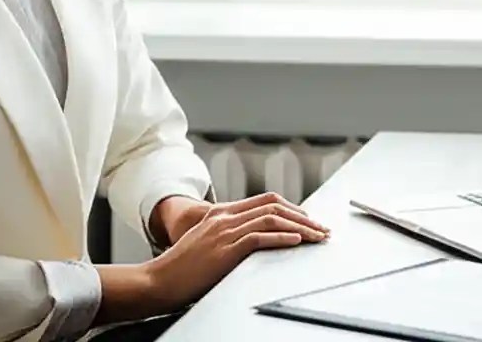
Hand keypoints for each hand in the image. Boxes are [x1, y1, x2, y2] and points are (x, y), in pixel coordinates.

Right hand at [140, 192, 330, 313]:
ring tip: (318, 236)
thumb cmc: (181, 269)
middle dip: (304, 216)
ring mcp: (224, 232)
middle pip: (274, 206)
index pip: (265, 200)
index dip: (291, 208)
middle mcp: (224, 217)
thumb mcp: (205, 244)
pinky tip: (296, 240)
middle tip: (323, 229)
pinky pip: (259, 237)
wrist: (158, 280)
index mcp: (220, 213)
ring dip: (301, 227)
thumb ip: (226, 237)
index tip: (309, 220)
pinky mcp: (224, 249)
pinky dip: (281, 237)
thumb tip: (252, 242)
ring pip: (272, 219)